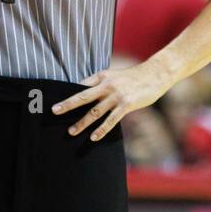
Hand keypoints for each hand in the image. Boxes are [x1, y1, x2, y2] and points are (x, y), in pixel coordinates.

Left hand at [52, 62, 169, 141]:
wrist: (155, 73)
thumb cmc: (134, 77)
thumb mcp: (114, 76)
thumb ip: (101, 85)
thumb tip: (88, 95)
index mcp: (102, 76)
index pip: (80, 86)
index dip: (68, 94)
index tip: (56, 102)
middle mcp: (107, 85)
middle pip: (83, 97)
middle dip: (67, 105)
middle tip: (55, 112)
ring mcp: (116, 95)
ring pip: (95, 111)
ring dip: (82, 123)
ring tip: (71, 132)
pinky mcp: (127, 104)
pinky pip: (111, 120)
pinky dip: (101, 129)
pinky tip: (93, 137)